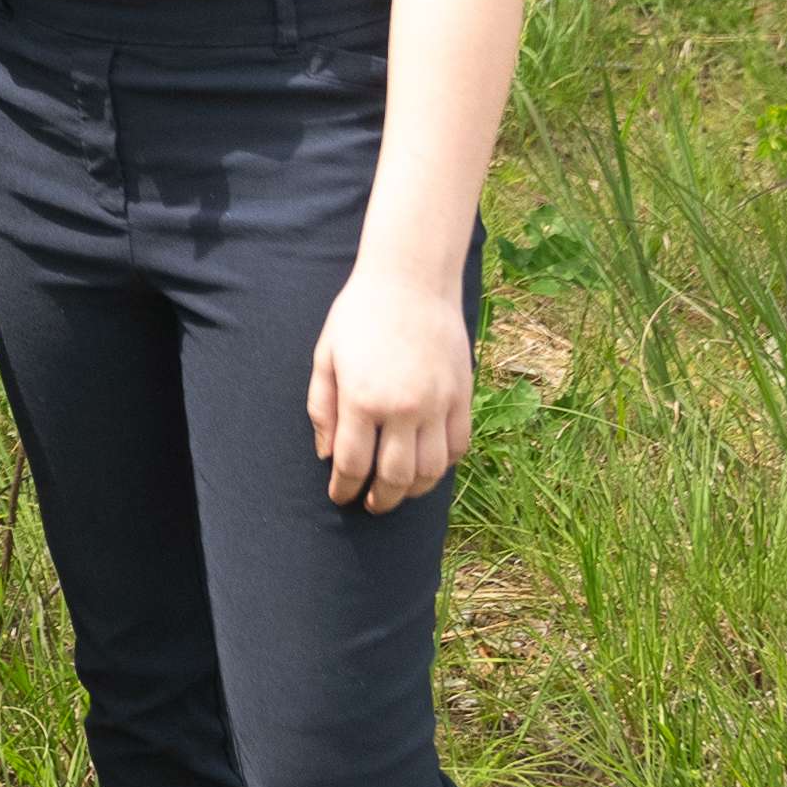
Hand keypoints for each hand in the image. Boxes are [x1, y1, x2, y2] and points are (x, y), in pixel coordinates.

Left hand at [307, 264, 473, 511]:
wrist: (412, 282)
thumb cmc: (360, 315)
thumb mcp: (326, 356)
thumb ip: (323, 408)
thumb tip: (326, 455)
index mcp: (363, 398)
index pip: (353, 464)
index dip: (345, 488)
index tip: (340, 497)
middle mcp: (404, 408)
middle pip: (396, 477)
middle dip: (381, 499)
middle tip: (371, 504)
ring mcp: (438, 404)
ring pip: (432, 470)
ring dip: (414, 490)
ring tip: (399, 492)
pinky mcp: (463, 397)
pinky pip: (458, 446)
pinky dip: (444, 465)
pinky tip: (428, 466)